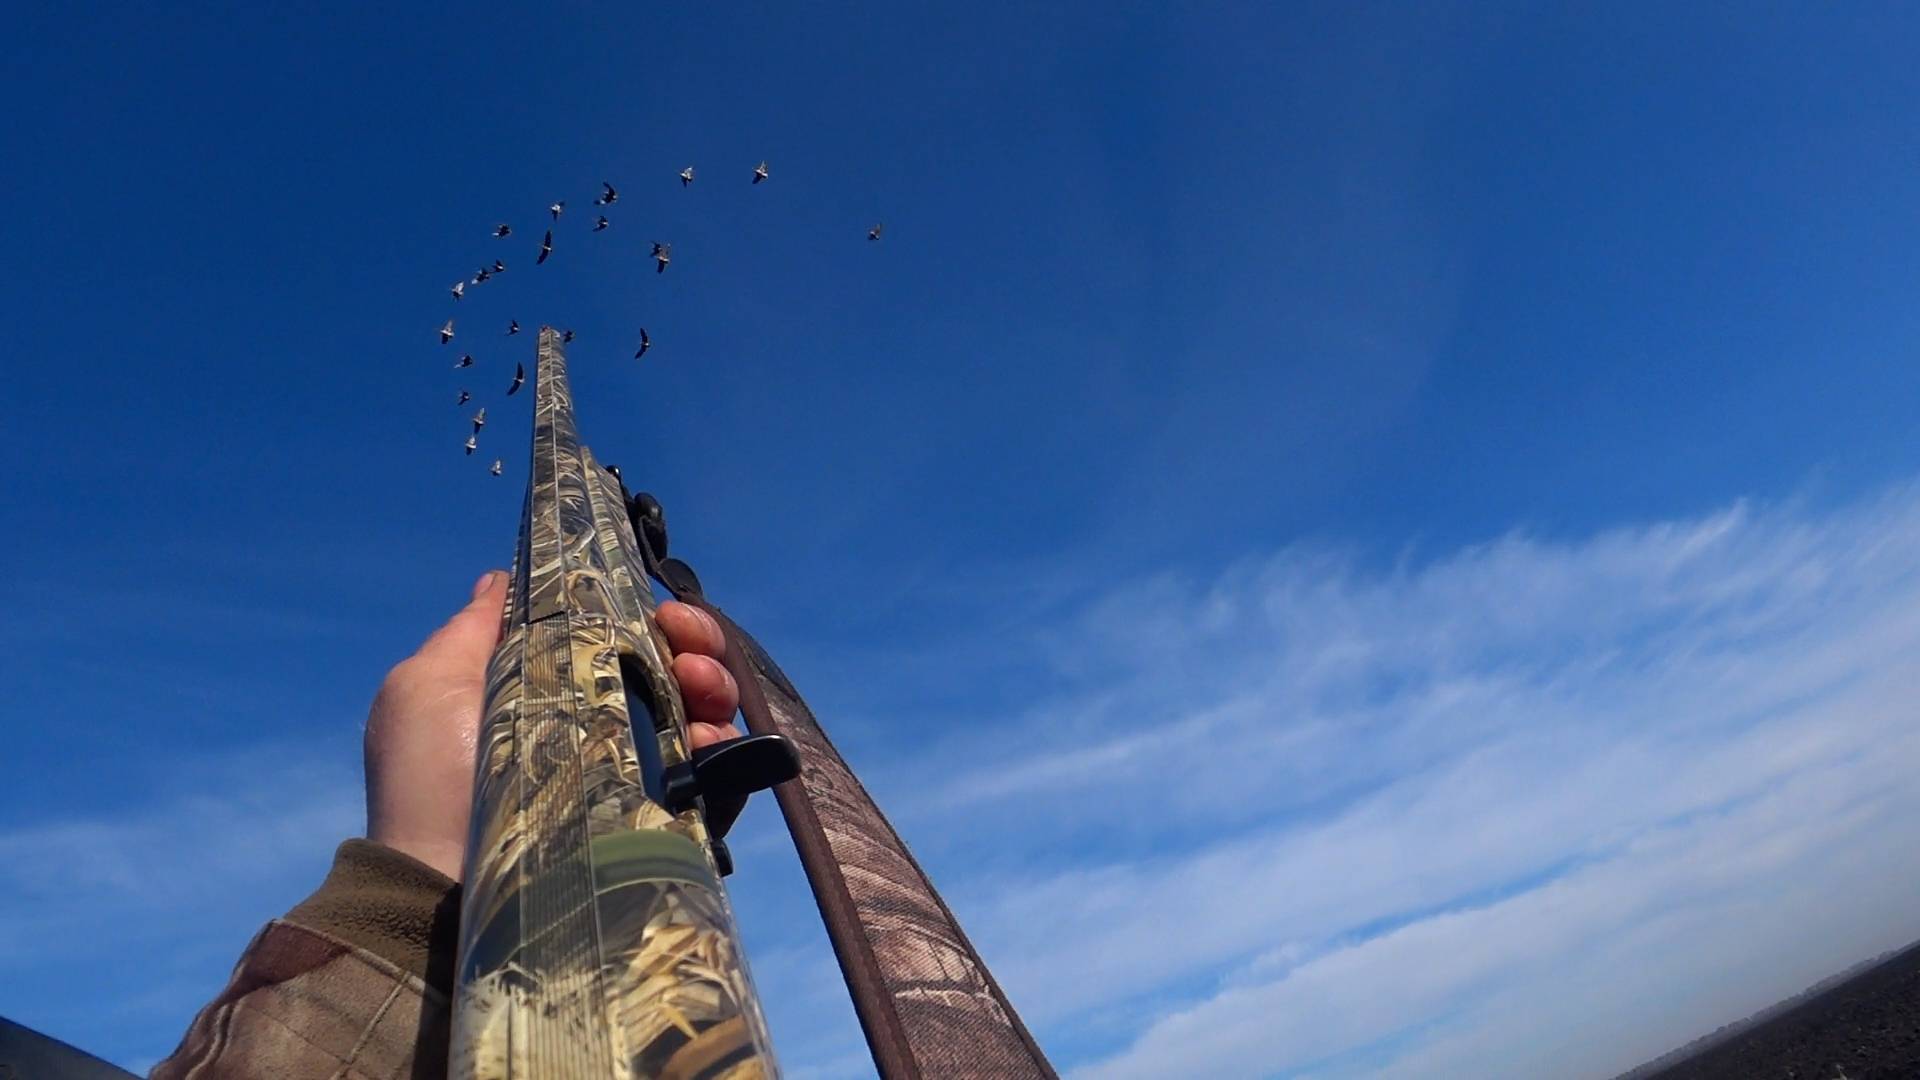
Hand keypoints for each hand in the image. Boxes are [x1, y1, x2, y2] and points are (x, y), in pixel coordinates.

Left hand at [363, 570, 743, 879]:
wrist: (440, 879)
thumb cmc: (426, 776)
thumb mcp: (427, 685)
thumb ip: (471, 630)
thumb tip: (499, 577)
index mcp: (555, 688)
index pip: (624, 638)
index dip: (649, 614)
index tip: (658, 610)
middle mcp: (602, 729)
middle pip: (674, 670)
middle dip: (696, 642)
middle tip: (686, 647)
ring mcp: (637, 779)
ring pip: (703, 716)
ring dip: (713, 686)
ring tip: (698, 686)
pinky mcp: (661, 826)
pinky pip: (718, 782)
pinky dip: (729, 753)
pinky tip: (710, 739)